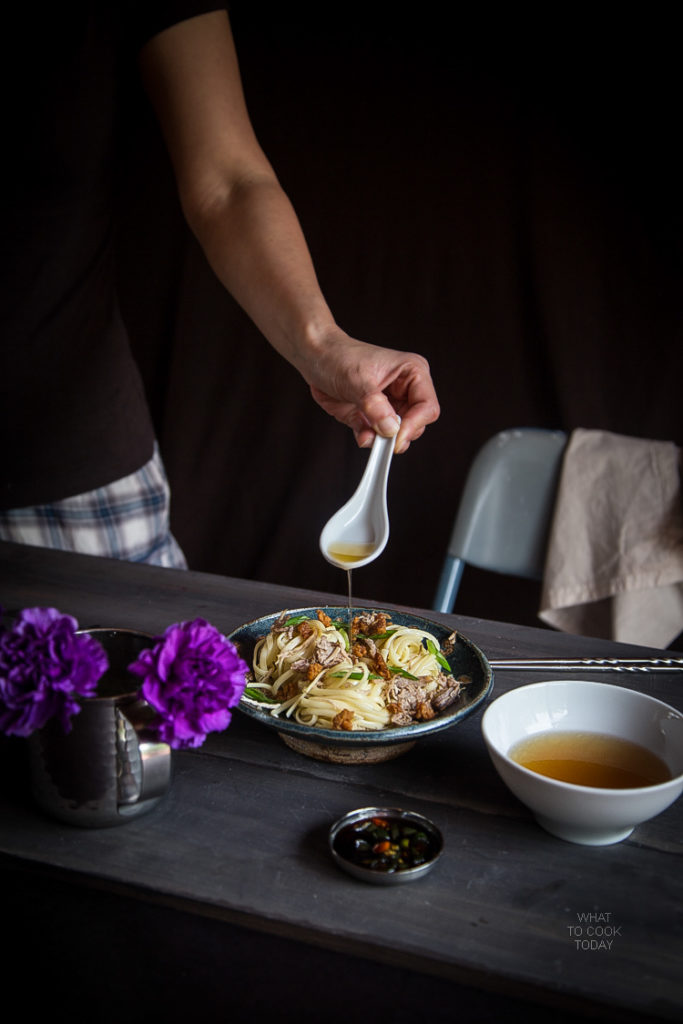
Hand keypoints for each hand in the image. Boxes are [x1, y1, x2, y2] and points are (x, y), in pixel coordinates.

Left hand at [302, 328, 439, 452]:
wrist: (315, 357)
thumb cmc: (338, 357)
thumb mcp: (357, 380)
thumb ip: (375, 406)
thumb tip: (391, 429)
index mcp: (412, 373)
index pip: (427, 407)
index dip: (414, 425)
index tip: (396, 438)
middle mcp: (406, 390)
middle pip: (416, 424)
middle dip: (397, 434)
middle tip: (379, 438)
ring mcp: (390, 405)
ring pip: (398, 434)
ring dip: (381, 440)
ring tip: (365, 432)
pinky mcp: (374, 417)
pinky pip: (378, 437)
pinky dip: (369, 440)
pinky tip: (360, 433)